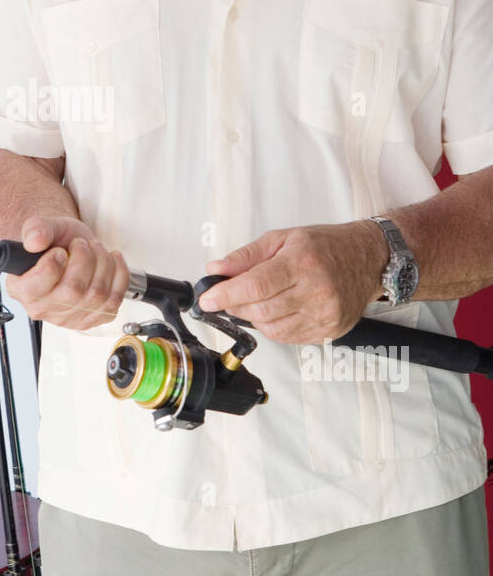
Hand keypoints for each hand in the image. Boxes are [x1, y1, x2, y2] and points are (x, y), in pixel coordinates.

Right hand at [4, 214, 129, 330]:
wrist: (73, 249)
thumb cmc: (56, 242)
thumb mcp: (44, 226)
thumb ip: (36, 229)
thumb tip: (34, 241)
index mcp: (22, 288)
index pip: (35, 288)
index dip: (52, 265)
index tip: (59, 251)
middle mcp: (44, 308)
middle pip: (72, 291)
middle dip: (84, 259)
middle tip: (81, 245)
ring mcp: (70, 317)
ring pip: (97, 294)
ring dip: (102, 263)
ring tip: (95, 250)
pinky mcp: (94, 318)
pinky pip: (114, 300)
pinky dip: (118, 275)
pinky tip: (110, 261)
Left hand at [197, 221, 388, 343]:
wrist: (368, 259)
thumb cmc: (327, 246)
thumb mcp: (283, 238)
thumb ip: (247, 256)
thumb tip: (217, 269)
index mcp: (302, 262)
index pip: (255, 285)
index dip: (226, 294)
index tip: (207, 299)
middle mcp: (316, 291)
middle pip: (260, 309)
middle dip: (236, 305)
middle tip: (229, 296)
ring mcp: (324, 314)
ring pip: (271, 328)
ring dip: (254, 317)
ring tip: (258, 299)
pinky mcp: (328, 330)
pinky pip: (287, 337)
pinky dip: (273, 326)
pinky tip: (277, 310)